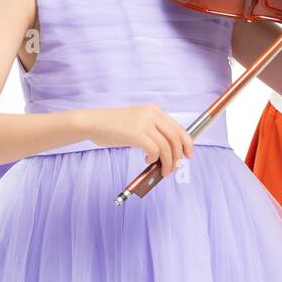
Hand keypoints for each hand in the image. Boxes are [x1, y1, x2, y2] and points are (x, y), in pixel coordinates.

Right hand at [79, 104, 193, 175]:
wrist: (93, 122)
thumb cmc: (113, 126)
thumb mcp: (138, 122)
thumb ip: (153, 131)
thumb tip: (168, 150)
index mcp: (155, 110)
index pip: (179, 128)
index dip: (187, 143)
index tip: (189, 155)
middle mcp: (152, 114)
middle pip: (175, 138)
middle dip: (178, 156)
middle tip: (175, 168)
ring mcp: (144, 123)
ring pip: (166, 146)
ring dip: (167, 162)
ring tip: (162, 170)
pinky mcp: (136, 134)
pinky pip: (154, 150)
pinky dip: (154, 159)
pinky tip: (147, 160)